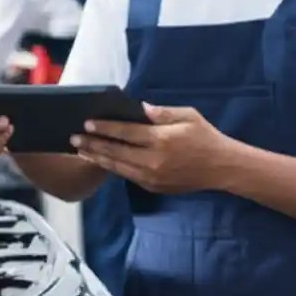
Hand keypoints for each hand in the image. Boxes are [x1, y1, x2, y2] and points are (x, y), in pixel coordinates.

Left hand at [70, 104, 236, 193]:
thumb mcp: (188, 116)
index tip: (87, 123)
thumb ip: (162, 113)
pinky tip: (101, 162)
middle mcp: (154, 160)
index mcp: (162, 139)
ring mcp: (153, 177)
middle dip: (92, 144)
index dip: (105, 127)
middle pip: (116, 151)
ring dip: (97, 159)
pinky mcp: (154, 187)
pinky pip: (128, 176)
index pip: (126, 132)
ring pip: (118, 167)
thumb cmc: (205, 137)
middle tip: (73, 138)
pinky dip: (113, 168)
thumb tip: (139, 107)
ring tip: (80, 152)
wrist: (222, 168)